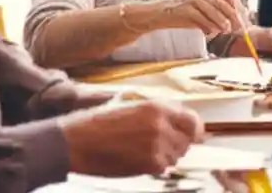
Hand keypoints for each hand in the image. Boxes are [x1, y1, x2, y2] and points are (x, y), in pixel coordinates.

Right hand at [61, 100, 203, 176]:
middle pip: (187, 140)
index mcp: (157, 107)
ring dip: (167, 154)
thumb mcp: (130, 105)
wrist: (77, 142)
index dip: (194, 129)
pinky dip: (156, 165)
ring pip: (176, 156)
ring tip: (144, 149)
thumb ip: (157, 111)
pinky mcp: (149, 165)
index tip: (193, 133)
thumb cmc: (98, 122)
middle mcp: (161, 126)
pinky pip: (164, 167)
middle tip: (161, 142)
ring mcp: (157, 147)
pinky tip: (138, 157)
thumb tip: (177, 119)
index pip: (193, 121)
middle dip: (178, 142)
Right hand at [159, 0, 243, 36]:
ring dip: (222, 22)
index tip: (244, 22)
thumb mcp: (203, 12)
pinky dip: (209, 26)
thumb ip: (217, 13)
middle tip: (239, 29)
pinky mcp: (186, 8)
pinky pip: (202, 18)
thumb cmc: (184, 14)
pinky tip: (212, 32)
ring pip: (214, 10)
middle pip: (224, 3)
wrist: (161, 15)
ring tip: (226, 30)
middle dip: (234, 17)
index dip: (239, 10)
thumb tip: (236, 23)